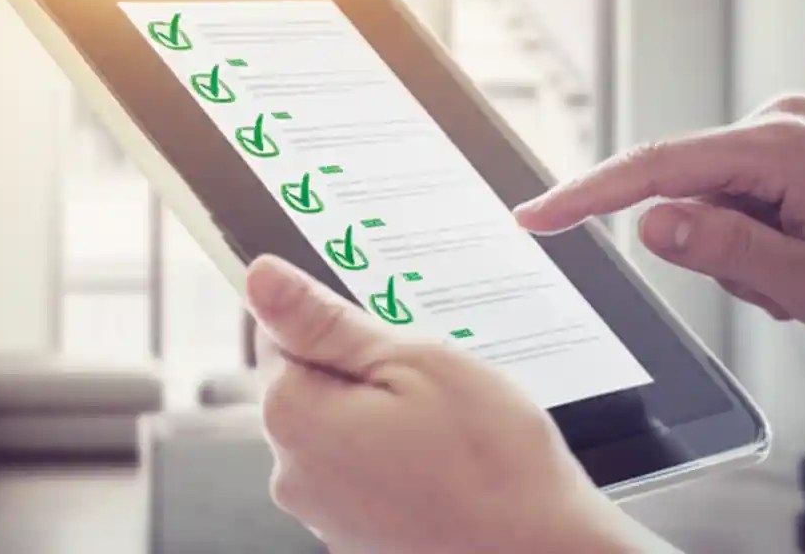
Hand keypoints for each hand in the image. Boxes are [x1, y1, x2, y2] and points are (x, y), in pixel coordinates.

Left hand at [246, 255, 673, 553]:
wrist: (541, 553)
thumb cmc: (490, 461)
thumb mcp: (413, 361)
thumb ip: (325, 321)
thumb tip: (262, 278)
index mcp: (293, 417)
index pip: (276, 335)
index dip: (336, 325)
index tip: (385, 336)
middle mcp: (291, 473)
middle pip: (308, 385)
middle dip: (361, 371)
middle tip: (427, 382)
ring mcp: (323, 514)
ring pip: (339, 429)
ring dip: (381, 416)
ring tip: (443, 429)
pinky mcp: (355, 537)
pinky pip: (362, 473)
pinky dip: (395, 459)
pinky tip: (443, 464)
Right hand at [516, 94, 804, 351]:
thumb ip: (728, 254)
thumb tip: (648, 223)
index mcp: (785, 149)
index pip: (658, 167)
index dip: (588, 194)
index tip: (537, 215)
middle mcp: (780, 121)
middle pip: (683, 189)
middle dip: (712, 249)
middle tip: (780, 284)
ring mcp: (783, 128)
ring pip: (705, 199)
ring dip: (735, 248)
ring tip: (801, 269)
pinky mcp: (783, 143)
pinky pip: (728, 195)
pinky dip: (748, 234)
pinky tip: (799, 249)